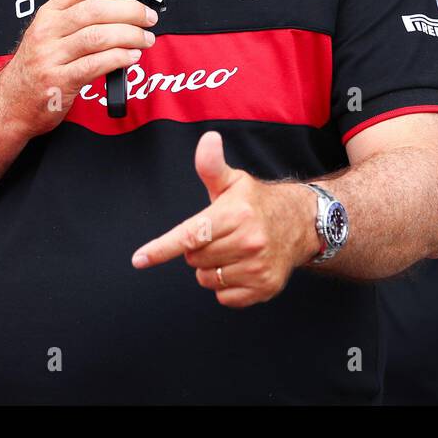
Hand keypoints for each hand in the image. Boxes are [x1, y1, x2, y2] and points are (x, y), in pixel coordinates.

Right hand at [0, 0, 157, 136]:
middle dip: (129, 11)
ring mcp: (51, 56)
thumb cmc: (35, 68)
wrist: (10, 104)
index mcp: (48, 14)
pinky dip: (119, 58)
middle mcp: (47, 31)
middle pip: (95, 10)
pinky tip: (131, 57)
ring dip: (130, 36)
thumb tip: (121, 8)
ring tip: (145, 39)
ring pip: (99, 36)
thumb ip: (77, 20)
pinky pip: (96, 65)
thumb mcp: (48, 34)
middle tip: (148, 17)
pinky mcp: (59, 81)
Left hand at [131, 131, 319, 307]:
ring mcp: (258, 267)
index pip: (191, 235)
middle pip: (194, 259)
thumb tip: (208, 139)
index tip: (139, 259)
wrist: (299, 224)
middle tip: (218, 235)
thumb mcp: (233, 181)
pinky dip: (226, 287)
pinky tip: (241, 268)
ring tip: (231, 251)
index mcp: (236, 214)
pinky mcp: (265, 287)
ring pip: (208, 279)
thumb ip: (212, 165)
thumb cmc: (256, 203)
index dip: (162, 248)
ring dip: (211, 269)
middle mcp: (249, 241)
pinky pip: (224, 297)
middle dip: (198, 250)